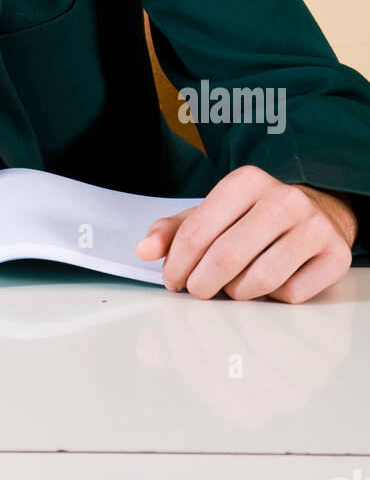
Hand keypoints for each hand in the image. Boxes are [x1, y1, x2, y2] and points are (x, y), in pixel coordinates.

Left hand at [135, 164, 356, 302]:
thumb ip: (173, 230)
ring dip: (238, 293)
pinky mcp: (336, 254)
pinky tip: (270, 284)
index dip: (177, 264)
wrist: (317, 212)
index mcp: (246, 181)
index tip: (172, 280)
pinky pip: (292, 294)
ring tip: (233, 287)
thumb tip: (143, 250)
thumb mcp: (212, 214)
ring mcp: (314, 226)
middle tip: (197, 291)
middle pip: (227, 257)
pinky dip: (274, 298)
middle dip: (203, 285)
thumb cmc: (252, 217)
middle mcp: (283, 199)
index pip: (198, 231)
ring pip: (261, 280)